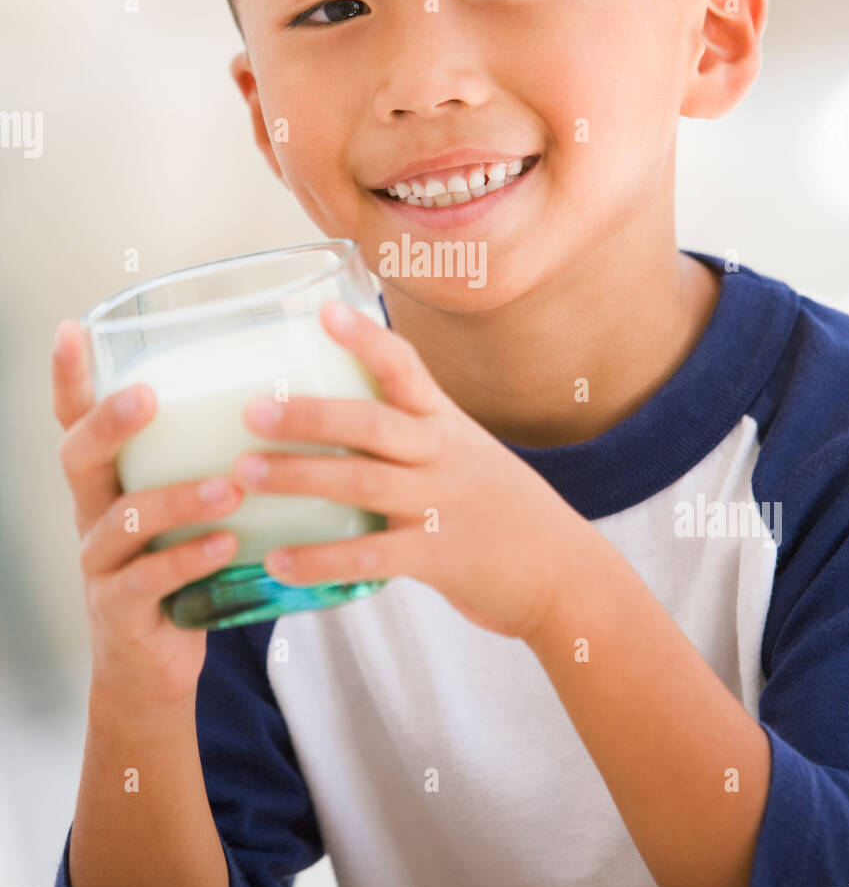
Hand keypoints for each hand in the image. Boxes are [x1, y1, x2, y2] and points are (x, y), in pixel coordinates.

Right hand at [52, 319, 244, 714]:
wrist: (156, 665)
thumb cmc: (182, 567)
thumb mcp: (186, 507)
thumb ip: (209, 459)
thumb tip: (280, 394)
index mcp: (109, 480)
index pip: (75, 420)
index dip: (69, 378)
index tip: (72, 330)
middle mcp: (94, 514)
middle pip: (78, 459)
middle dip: (109, 424)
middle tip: (148, 398)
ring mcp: (101, 565)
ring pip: (121, 521)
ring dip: (176, 499)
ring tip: (230, 488)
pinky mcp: (120, 611)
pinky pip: (146, 581)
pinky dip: (188, 560)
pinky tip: (228, 546)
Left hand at [232, 299, 584, 641]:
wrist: (566, 574)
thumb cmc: (503, 512)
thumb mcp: (467, 455)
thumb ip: (413, 437)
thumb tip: (337, 422)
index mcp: (446, 425)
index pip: (406, 367)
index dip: (364, 338)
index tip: (322, 312)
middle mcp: (443, 456)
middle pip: (372, 424)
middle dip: (309, 416)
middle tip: (251, 411)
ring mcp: (442, 506)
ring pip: (362, 483)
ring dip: (299, 477)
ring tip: (243, 476)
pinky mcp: (438, 557)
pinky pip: (371, 557)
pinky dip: (321, 559)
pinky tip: (279, 561)